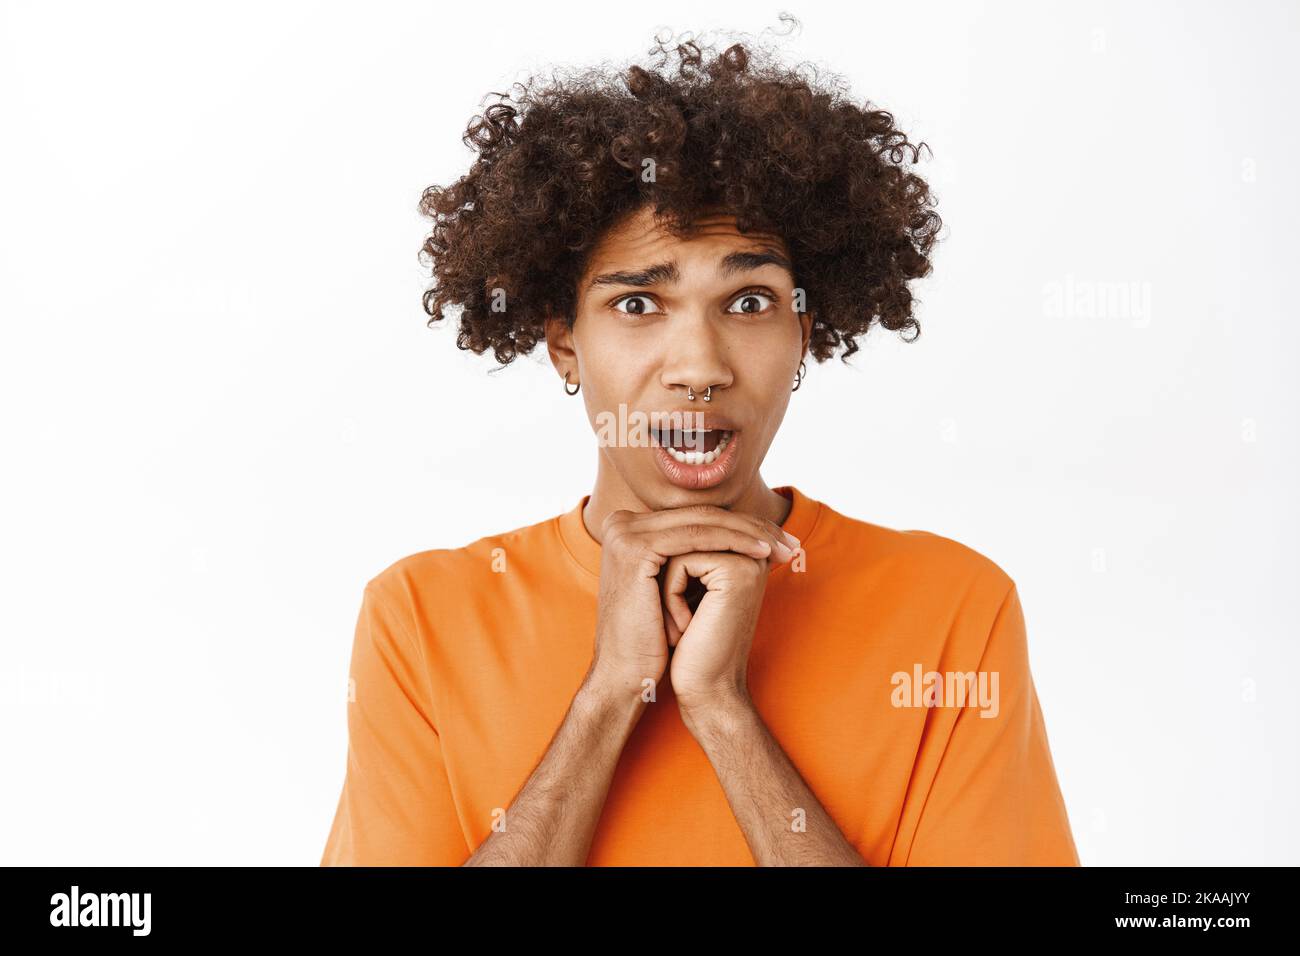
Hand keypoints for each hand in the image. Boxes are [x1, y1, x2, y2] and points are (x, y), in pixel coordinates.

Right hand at [586, 505, 793, 705]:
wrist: (627, 672)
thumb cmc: (656, 635)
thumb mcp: (677, 585)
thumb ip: (697, 553)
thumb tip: (747, 531)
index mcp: (629, 526)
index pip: (696, 516)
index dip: (742, 524)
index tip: (780, 539)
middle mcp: (621, 522)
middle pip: (700, 515)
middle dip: (752, 527)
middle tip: (790, 540)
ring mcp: (624, 532)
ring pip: (702, 523)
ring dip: (749, 533)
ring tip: (782, 547)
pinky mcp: (634, 548)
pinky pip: (695, 538)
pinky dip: (733, 542)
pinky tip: (760, 553)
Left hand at [660, 515, 798, 720]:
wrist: (704, 690)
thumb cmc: (689, 647)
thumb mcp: (684, 592)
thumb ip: (680, 555)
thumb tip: (651, 524)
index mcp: (743, 554)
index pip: (688, 534)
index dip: (668, 570)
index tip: (679, 613)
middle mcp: (750, 552)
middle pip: (683, 537)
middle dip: (666, 577)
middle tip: (676, 619)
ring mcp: (747, 559)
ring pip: (677, 547)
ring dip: (666, 589)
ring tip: (680, 626)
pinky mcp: (736, 572)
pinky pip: (679, 563)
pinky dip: (669, 598)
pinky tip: (684, 630)